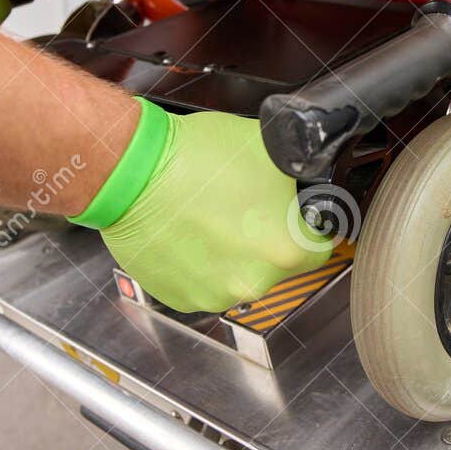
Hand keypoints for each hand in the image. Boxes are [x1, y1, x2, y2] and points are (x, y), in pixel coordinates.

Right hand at [91, 104, 330, 312]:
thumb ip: (298, 179)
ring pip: (239, 276)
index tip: (295, 218)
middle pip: (278, 265)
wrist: (131, 170)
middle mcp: (252, 282)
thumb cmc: (195, 158)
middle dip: (267, 240)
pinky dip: (200, 264)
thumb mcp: (271, 151)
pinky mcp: (179, 297)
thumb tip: (306, 184)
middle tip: (245, 209)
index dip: (310, 229)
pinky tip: (190, 233)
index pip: (319, 249)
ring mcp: (213, 295)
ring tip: (212, 219)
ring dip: (232, 255)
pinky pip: (203, 283)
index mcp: (285, 250)